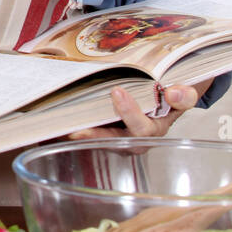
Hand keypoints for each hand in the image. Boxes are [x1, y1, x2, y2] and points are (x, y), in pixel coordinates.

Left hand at [68, 80, 210, 140]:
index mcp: (153, 130)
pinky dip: (66, 132)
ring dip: (75, 136)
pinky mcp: (100, 134)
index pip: (143, 128)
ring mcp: (114, 139)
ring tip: (55, 130)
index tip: (117, 92)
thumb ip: (183, 96)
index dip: (130, 113)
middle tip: (75, 128)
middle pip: (111, 140)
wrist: (164, 104)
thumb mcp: (182, 96)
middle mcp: (132, 139)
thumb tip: (175, 92)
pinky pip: (83, 135)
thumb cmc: (169, 100)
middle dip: (93, 134)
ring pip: (93, 140)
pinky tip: (48, 129)